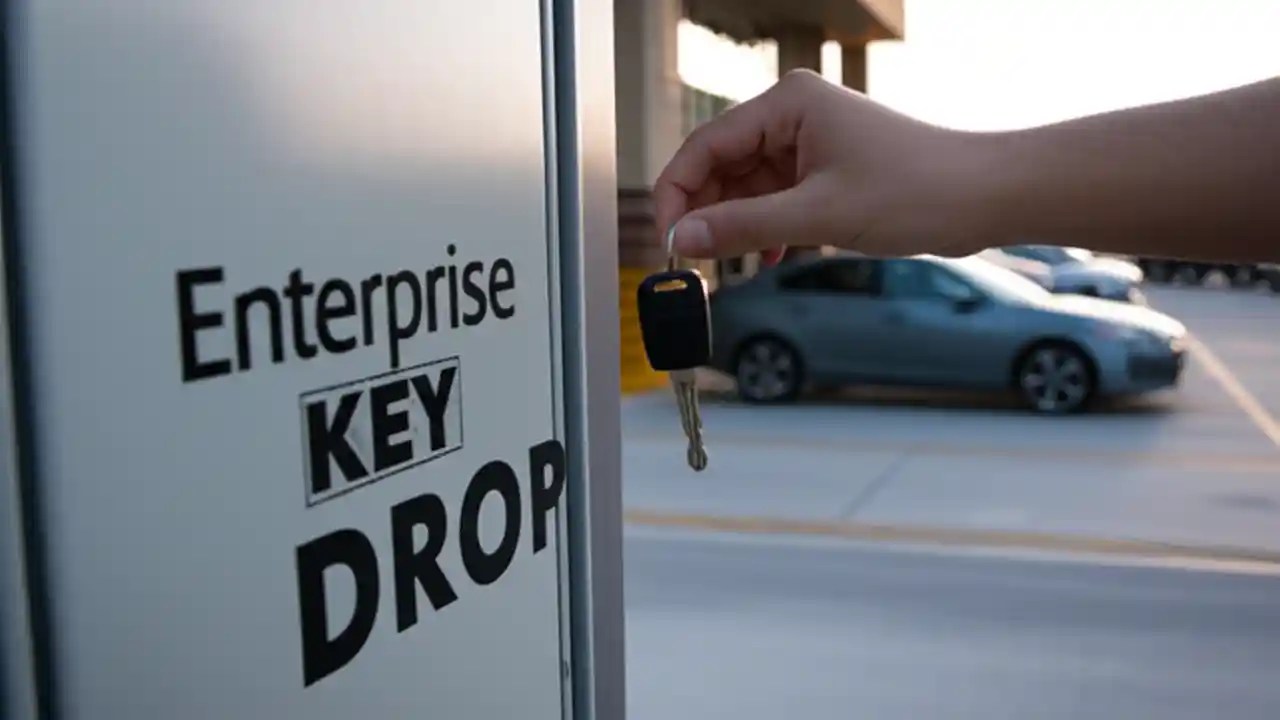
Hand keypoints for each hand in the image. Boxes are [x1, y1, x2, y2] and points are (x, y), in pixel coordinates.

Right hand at [653, 69, 995, 261]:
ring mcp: (809, 143)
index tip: (666, 238)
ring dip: (736, 225)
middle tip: (693, 260)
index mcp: (787, 104)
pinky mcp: (825, 170)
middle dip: (706, 212)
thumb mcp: (819, 215)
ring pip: (746, 186)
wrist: (984, 197)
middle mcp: (793, 116)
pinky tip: (768, 255)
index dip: (677, 193)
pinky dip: (765, 227)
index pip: (706, 145)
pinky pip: (774, 197)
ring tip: (730, 262)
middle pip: (721, 165)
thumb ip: (745, 227)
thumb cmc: (917, 190)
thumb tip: (683, 239)